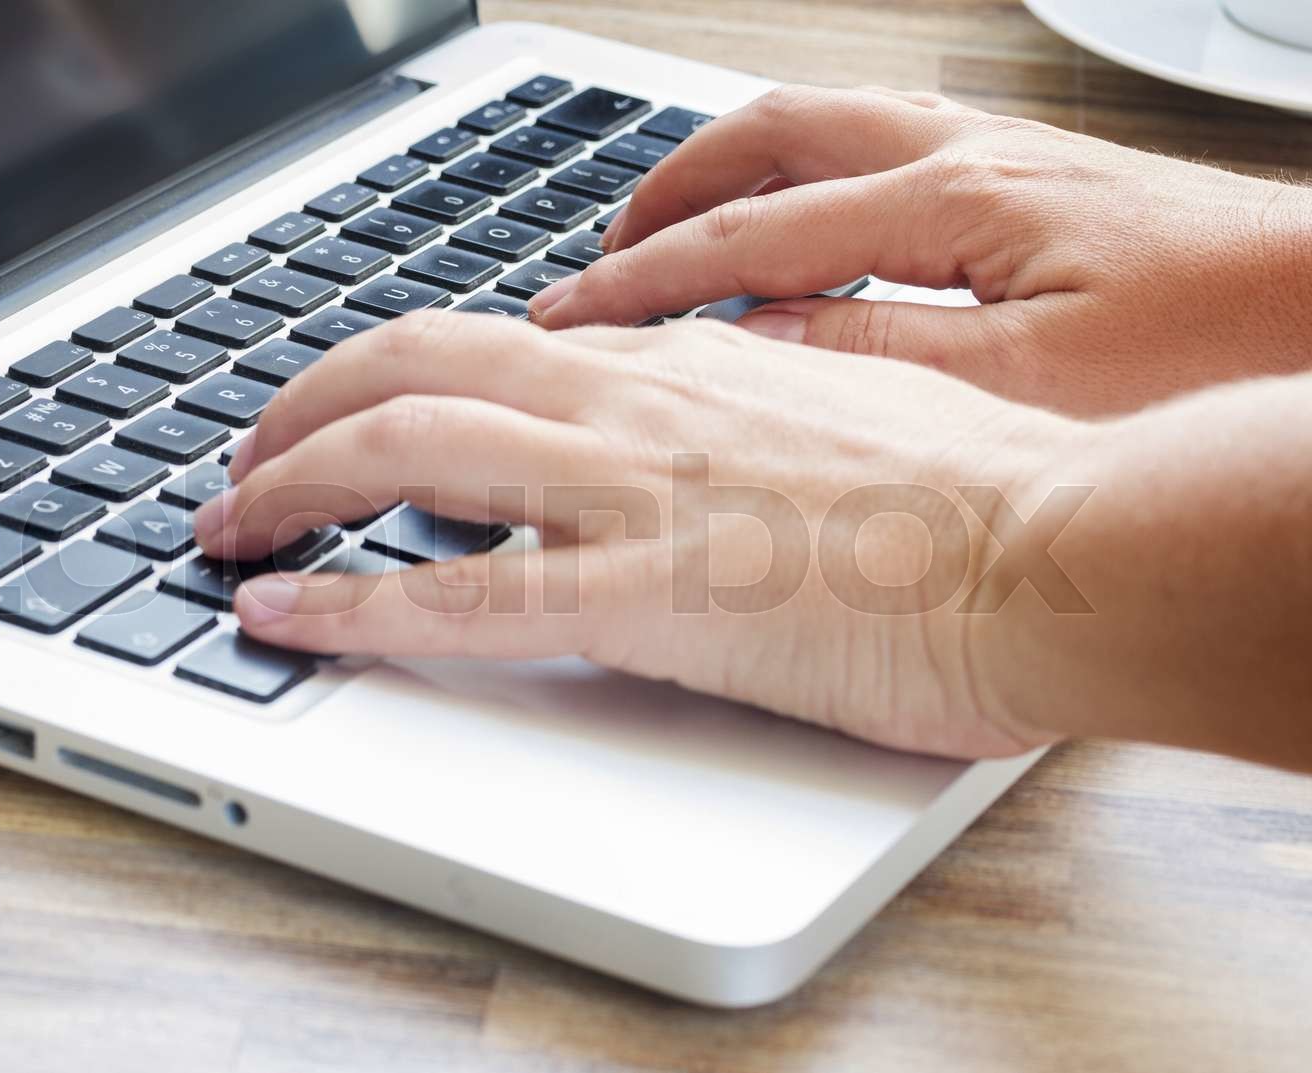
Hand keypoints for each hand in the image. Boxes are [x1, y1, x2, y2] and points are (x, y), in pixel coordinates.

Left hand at [194, 312, 1081, 759]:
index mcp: (677, 363)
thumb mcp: (821, 425)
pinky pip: (456, 594)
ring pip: (402, 448)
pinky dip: (349, 602)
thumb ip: (727, 420)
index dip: (390, 376)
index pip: (488, 339)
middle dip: (302, 410)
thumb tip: (675, 435)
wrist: (1054, 550)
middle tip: (252, 461)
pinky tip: (283, 612)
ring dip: (290, 484)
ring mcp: (628, 489)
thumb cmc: (967, 501)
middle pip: (411, 365)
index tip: (348, 417)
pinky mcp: (643, 595)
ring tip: (229, 524)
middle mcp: (632, 400)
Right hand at [529, 85, 1311, 414]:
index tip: (569, 314)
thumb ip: (869, 353)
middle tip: (603, 258)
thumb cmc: (1204, 345)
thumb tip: (751, 340)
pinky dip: (805, 183)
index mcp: (951, 200)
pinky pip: (876, 151)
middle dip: (668, 193)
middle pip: (770, 136)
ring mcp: (995, 154)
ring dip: (731, 174)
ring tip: (674, 236)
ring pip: (822, 129)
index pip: (750, 233)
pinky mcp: (1025, 176)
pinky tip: (800, 234)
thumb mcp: (1018, 383)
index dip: (644, 280)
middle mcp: (964, 153)